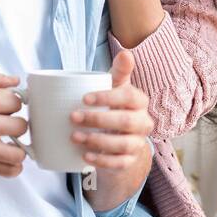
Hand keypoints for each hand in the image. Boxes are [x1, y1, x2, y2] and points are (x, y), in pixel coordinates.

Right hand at [0, 68, 26, 175]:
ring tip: (9, 142)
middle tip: (6, 124)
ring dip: (18, 147)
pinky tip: (6, 156)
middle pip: (21, 126)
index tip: (5, 107)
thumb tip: (15, 80)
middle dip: (17, 123)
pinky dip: (13, 166)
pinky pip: (8, 171)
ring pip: (18, 153)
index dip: (13, 102)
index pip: (15, 101)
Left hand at [69, 51, 152, 171]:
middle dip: (98, 120)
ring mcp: (138, 143)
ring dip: (97, 141)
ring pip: (122, 144)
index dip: (107, 98)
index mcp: (139, 102)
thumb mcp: (116, 88)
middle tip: (73, 117)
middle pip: (126, 122)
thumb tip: (125, 53)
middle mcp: (143, 123)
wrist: (121, 139)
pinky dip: (102, 161)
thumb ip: (120, 72)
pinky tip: (85, 156)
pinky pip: (119, 163)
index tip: (84, 99)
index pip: (129, 98)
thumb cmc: (115, 107)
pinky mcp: (130, 161)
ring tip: (75, 136)